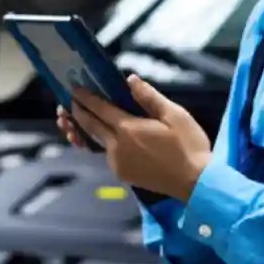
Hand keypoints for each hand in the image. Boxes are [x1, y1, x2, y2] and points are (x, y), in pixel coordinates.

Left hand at [55, 74, 212, 201]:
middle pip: (90, 126)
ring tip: (75, 120)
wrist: (195, 183)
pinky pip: (107, 153)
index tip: (74, 88)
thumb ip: (149, 97)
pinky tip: (102, 135)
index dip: (85, 97)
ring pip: (96, 141)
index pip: (99, 108)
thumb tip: (129, 80)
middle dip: (77, 112)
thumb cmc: (189, 146)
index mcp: (129, 129)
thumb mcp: (174, 115)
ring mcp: (118, 162)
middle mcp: (117, 146)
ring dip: (84, 129)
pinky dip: (100, 141)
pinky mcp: (122, 173)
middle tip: (68, 101)